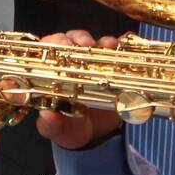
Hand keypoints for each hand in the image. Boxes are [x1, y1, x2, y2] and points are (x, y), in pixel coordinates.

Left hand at [18, 30, 121, 149]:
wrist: (97, 136)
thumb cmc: (71, 128)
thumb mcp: (59, 130)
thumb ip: (50, 125)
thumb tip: (47, 115)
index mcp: (53, 74)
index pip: (48, 50)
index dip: (55, 43)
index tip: (63, 45)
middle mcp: (73, 63)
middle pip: (73, 40)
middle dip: (80, 38)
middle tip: (87, 44)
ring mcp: (95, 64)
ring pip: (97, 44)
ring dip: (104, 41)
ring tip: (111, 45)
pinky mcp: (114, 68)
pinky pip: (121, 51)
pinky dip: (126, 45)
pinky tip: (127, 44)